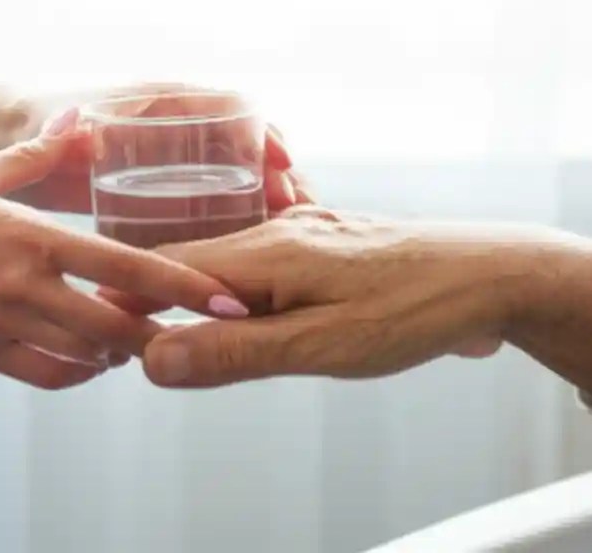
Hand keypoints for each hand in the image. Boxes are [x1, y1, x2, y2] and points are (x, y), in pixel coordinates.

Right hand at [0, 126, 248, 389]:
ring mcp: (1, 324)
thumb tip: (81, 121)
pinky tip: (91, 360)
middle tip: (196, 329)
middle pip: (119, 324)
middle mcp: (23, 285)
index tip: (226, 300)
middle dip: (164, 332)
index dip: (185, 287)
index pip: (127, 267)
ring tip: (144, 339)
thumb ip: (32, 154)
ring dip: (122, 351)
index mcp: (30, 235)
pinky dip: (78, 372)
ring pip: (87, 355)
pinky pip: (45, 375)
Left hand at [8, 84, 306, 213]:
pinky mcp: (165, 193)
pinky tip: (252, 256)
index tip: (281, 161)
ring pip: (235, 178)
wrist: (9, 137)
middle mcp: (176, 128)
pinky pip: (212, 206)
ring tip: (291, 232)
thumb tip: (76, 133)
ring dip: (264, 201)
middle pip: (244, 146)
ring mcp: (175, 161)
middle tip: (299, 208)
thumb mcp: (46, 128)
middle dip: (276, 173)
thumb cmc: (29, 122)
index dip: (258, 131)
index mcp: (156, 102)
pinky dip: (237, 223)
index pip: (225, 107)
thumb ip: (59, 135)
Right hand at [112, 208, 591, 397]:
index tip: (98, 329)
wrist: (493, 274)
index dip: (128, 299)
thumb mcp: (323, 347)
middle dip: (155, 300)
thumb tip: (155, 360)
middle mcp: (278, 231)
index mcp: (268, 252)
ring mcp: (303, 233)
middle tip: (124, 342)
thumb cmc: (417, 311)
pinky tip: (242, 318)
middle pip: (191, 262)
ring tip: (174, 340)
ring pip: (225, 264)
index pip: (168, 267)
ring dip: (196, 300)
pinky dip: (235, 295)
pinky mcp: (325, 245)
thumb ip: (236, 354)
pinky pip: (259, 266)